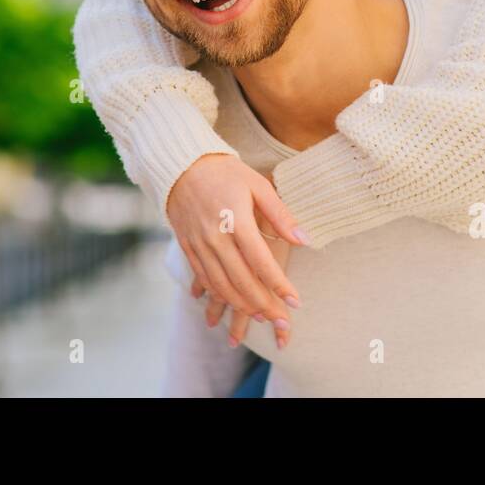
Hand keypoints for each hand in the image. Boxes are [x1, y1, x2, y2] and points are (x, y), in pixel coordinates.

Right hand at [169, 153, 307, 327]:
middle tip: (280, 318)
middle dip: (262, 304)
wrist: (181, 166)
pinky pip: (204, 278)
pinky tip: (234, 303)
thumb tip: (304, 240)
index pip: (261, 261)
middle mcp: (215, 235)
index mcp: (236, 219)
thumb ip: (280, 214)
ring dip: (242, 305)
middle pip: (241, 280)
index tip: (296, 301)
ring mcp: (199, 244)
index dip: (279, 285)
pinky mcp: (188, 247)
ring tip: (261, 316)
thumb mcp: (258, 185)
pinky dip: (220, 295)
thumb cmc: (225, 173)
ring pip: (221, 284)